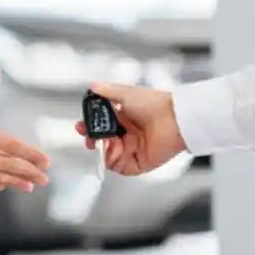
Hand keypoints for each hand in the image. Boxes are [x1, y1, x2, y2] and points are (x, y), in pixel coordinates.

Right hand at [73, 82, 187, 176]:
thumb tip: (92, 87)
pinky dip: (115, 161)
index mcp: (123, 118)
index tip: (81, 126)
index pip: (100, 126)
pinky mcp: (139, 162)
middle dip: (92, 141)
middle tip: (90, 138)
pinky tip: (116, 150)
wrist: (174, 119)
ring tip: (109, 142)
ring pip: (109, 156)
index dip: (89, 127)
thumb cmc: (154, 104)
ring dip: (105, 150)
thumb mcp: (126, 93)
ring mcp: (132, 149)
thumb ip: (107, 91)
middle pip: (102, 143)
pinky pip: (121, 167)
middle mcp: (127, 134)